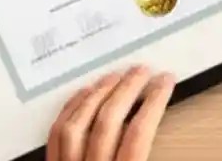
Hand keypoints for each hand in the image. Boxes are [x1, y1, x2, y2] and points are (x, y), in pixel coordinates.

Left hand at [47, 65, 176, 160]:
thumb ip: (147, 151)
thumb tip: (159, 117)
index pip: (138, 134)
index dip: (154, 102)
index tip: (164, 81)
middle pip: (108, 122)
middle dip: (127, 90)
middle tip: (141, 70)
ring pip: (77, 125)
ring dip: (97, 95)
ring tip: (114, 76)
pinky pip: (56, 134)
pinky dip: (71, 109)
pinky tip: (84, 94)